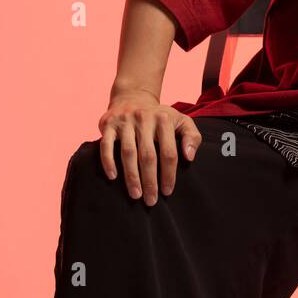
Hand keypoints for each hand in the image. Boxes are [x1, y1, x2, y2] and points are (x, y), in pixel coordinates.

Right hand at [98, 88, 201, 205]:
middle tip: (151, 200)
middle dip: (150, 180)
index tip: (167, 191)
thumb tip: (190, 157)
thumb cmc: (160, 117)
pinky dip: (108, 161)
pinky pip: (106, 146)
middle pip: (148, 155)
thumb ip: (192, 137)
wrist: (133, 97)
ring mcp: (125, 122)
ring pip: (128, 153)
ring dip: (131, 176)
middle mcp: (144, 119)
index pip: (169, 152)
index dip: (169, 173)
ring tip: (135, 195)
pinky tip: (113, 177)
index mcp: (164, 120)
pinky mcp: (109, 124)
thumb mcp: (181, 121)